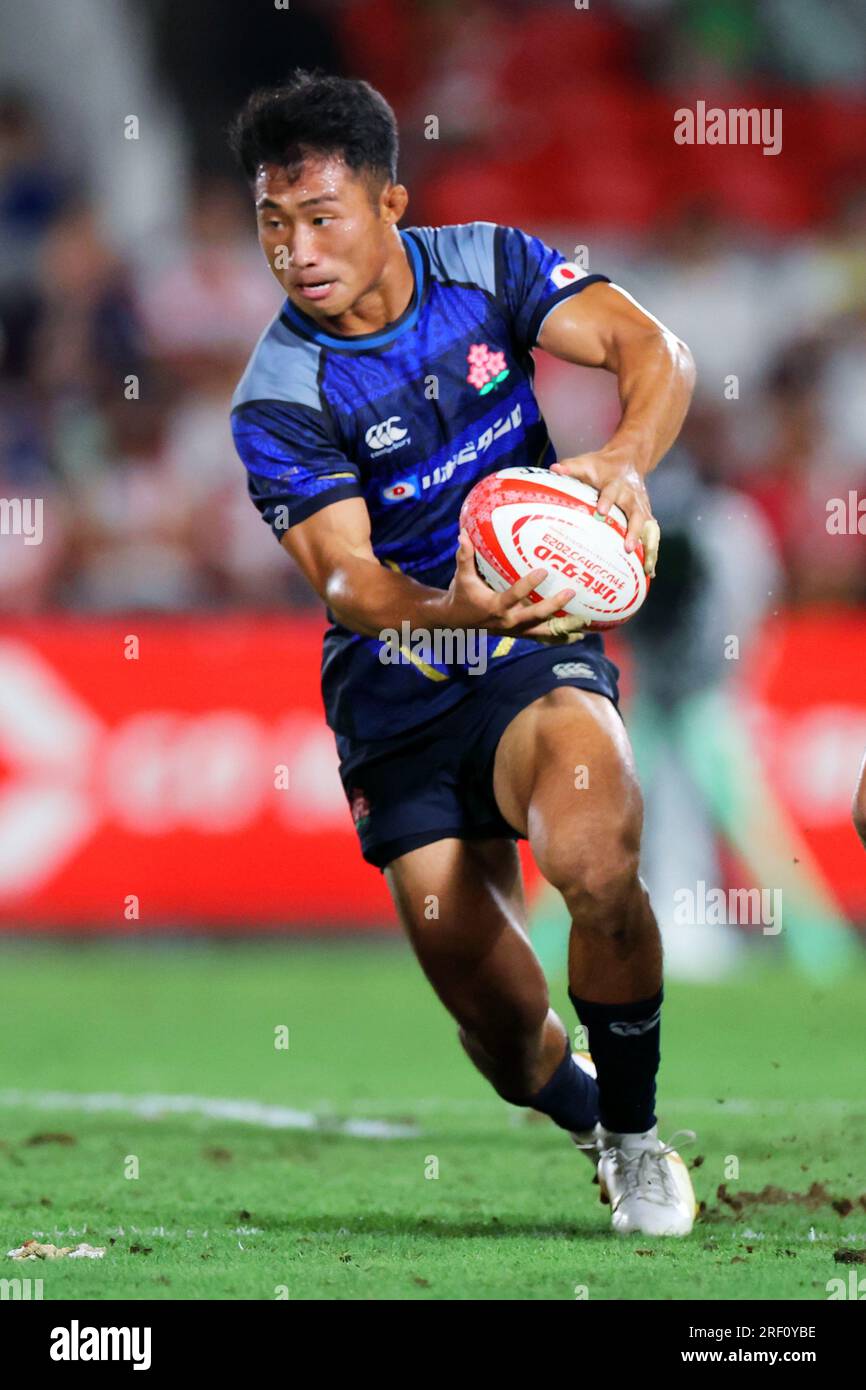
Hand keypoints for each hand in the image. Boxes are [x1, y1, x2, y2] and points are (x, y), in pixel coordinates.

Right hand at [443, 529, 589, 643]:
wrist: (457, 622)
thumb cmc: (462, 595)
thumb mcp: (462, 577)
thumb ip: (464, 556)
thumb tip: (463, 534)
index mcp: (495, 606)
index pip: (514, 595)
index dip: (528, 584)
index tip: (543, 571)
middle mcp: (507, 621)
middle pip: (535, 615)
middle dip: (554, 605)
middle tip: (571, 592)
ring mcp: (515, 630)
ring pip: (542, 630)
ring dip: (562, 627)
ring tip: (583, 622)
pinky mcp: (520, 634)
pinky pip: (541, 637)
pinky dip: (558, 637)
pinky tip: (577, 635)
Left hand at [550, 450, 659, 576]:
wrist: (629, 460)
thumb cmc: (602, 467)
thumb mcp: (587, 463)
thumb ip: (572, 468)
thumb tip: (554, 469)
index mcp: (615, 484)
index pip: (611, 492)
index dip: (607, 501)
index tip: (601, 512)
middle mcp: (631, 496)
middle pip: (635, 513)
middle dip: (633, 530)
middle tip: (628, 547)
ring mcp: (641, 507)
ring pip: (647, 527)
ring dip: (646, 545)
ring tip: (645, 566)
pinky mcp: (647, 516)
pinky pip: (651, 535)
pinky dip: (652, 552)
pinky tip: (650, 571)